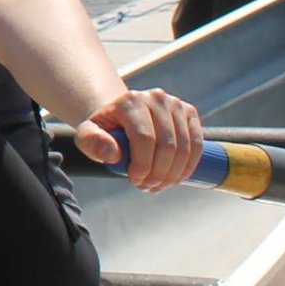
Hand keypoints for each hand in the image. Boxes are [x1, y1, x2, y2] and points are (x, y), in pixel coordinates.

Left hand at [74, 86, 203, 192]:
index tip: (135, 181)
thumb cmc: (104, 131)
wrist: (121, 118)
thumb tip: (112, 153)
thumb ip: (91, 142)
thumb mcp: (87, 135)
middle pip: (167, 145)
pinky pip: (197, 144)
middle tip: (147, 187)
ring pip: (184, 147)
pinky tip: (177, 178)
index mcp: (130, 101)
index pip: (144, 138)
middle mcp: (156, 97)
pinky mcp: (190, 113)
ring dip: (174, 174)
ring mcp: (175, 104)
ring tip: (159, 185)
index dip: (143, 166)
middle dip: (159, 174)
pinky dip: (189, 166)